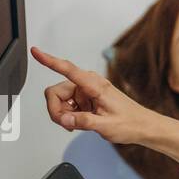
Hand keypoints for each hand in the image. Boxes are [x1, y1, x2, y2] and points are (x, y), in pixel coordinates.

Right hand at [31, 46, 157, 145]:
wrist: (143, 127)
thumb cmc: (131, 123)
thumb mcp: (106, 126)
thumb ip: (84, 122)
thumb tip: (65, 119)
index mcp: (95, 85)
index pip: (67, 69)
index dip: (49, 60)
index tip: (35, 51)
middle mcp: (88, 84)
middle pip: (55, 91)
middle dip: (57, 110)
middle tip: (68, 124)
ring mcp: (86, 91)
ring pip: (59, 100)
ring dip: (64, 114)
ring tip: (79, 124)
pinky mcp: (85, 98)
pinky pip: (67, 105)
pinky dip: (69, 115)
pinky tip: (80, 122)